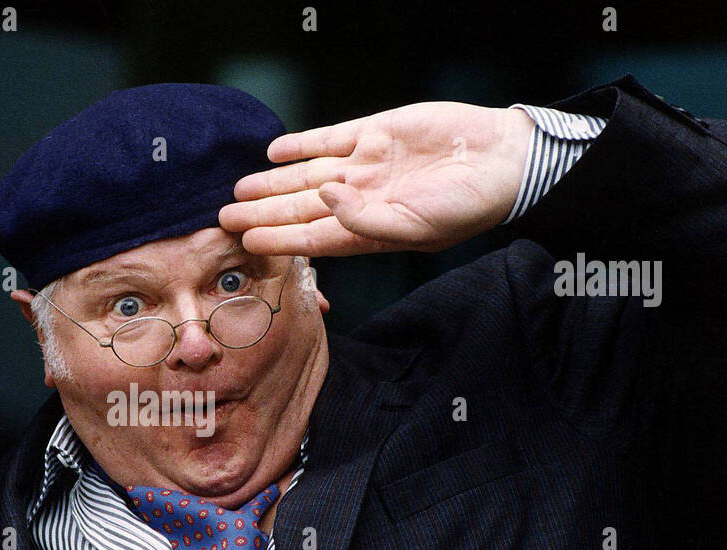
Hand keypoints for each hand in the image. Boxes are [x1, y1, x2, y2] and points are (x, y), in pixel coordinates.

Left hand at [220, 103, 534, 255]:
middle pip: (299, 208)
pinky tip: (274, 150)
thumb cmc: (466, 206)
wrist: (503, 161)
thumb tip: (325, 198)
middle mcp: (360, 198)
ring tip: (238, 188)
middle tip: (223, 219)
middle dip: (262, 213)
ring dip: (273, 182)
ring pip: (307, 175)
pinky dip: (302, 144)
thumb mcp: (416, 226)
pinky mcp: (376, 132)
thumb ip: (366, 221)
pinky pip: (329, 139)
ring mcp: (366, 164)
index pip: (310, 238)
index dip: (276, 239)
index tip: (244, 241)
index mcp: (368, 230)